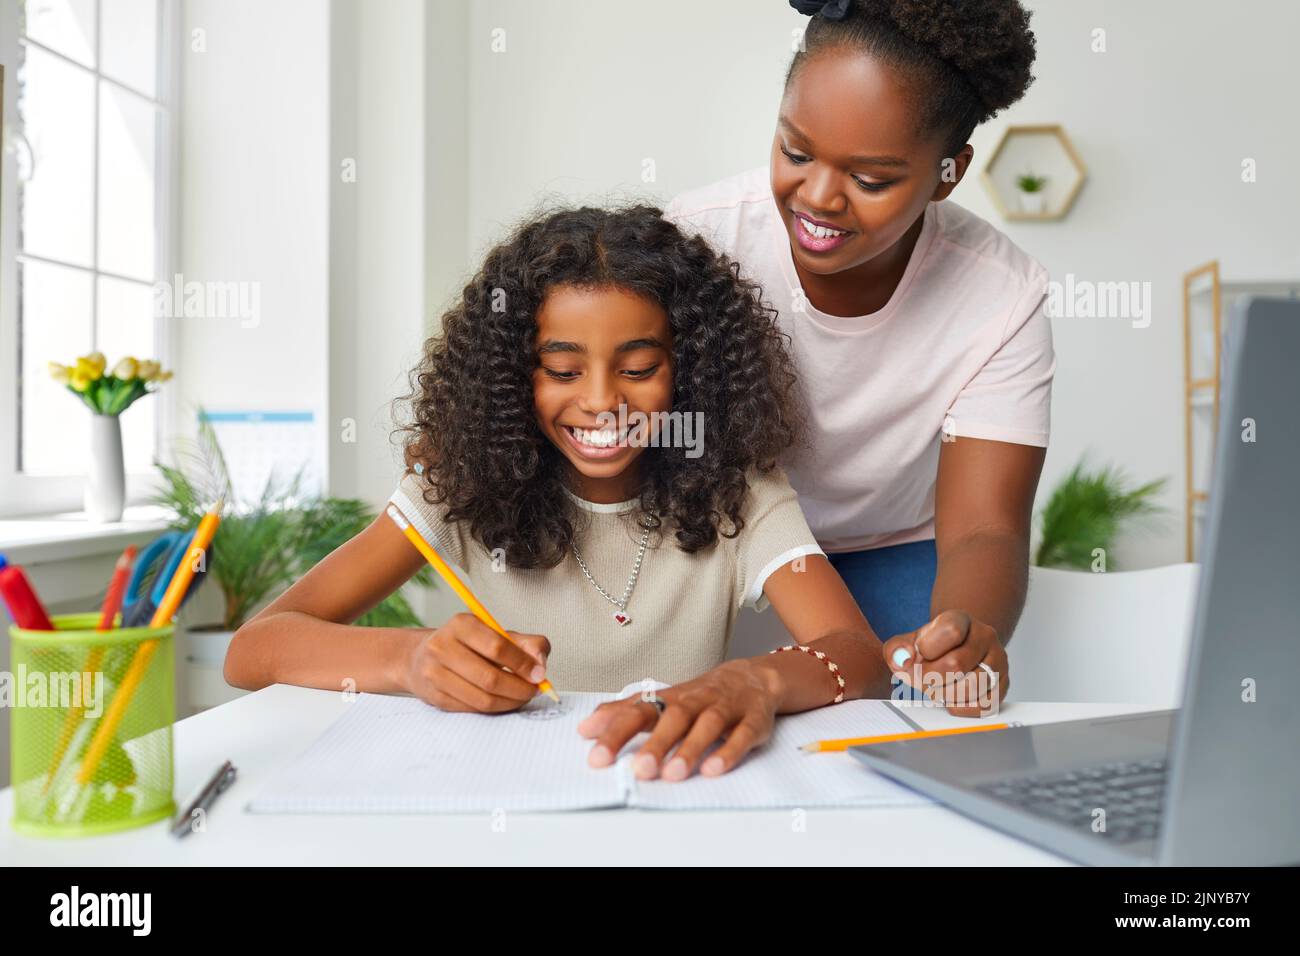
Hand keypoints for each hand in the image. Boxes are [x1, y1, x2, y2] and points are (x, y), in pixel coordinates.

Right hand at [403, 612, 549, 712]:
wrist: (421, 657)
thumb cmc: (466, 645)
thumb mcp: (495, 634)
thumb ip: (525, 644)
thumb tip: (540, 665)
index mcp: (461, 625)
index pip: (497, 647)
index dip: (523, 664)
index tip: (539, 674)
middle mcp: (443, 647)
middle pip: (490, 678)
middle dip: (519, 689)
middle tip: (533, 691)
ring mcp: (434, 673)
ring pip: (481, 698)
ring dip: (509, 702)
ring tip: (521, 697)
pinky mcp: (434, 696)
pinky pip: (471, 709)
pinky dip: (493, 709)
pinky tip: (502, 702)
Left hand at [577, 660, 779, 780]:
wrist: (752, 677)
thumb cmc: (699, 697)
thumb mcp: (661, 701)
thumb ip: (624, 714)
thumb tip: (585, 729)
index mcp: (669, 699)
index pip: (638, 712)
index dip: (616, 733)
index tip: (597, 758)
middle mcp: (695, 701)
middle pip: (673, 718)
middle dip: (656, 743)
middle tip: (638, 770)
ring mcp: (725, 709)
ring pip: (708, 725)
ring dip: (690, 748)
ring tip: (672, 774)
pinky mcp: (753, 721)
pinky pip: (742, 735)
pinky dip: (729, 751)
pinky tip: (713, 770)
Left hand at [880, 610, 1007, 716]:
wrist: (954, 653)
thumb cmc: (930, 649)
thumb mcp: (909, 642)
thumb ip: (897, 649)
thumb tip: (902, 660)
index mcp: (961, 619)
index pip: (951, 631)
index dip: (927, 650)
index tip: (917, 655)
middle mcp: (985, 636)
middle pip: (956, 665)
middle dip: (929, 678)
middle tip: (919, 679)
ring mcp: (998, 661)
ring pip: (971, 687)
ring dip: (945, 694)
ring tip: (935, 687)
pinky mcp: (1003, 685)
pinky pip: (983, 705)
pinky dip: (960, 707)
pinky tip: (950, 698)